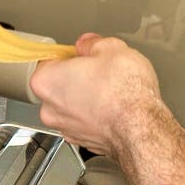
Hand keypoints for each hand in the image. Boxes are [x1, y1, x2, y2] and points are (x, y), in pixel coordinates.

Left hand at [29, 33, 161, 158]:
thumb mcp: (111, 48)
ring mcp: (64, 128)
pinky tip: (111, 108)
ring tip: (108, 90)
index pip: (48, 61)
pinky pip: (83, 122)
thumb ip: (92, 44)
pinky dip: (93, 116)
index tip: (82, 54)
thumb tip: (88, 44)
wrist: (139, 126)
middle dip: (76, 78)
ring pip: (70, 106)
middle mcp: (49, 109)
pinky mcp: (80, 141)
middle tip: (98, 71)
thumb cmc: (123, 92)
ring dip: (84, 98)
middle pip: (58, 86)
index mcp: (45, 81)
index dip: (69, 55)